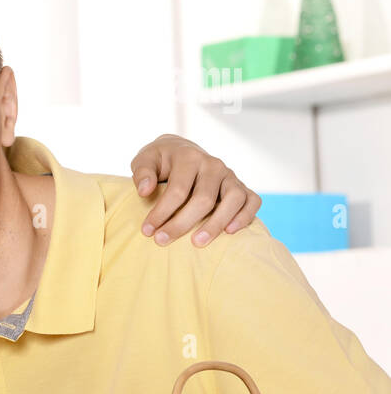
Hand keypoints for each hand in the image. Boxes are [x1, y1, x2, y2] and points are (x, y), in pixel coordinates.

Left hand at [130, 134, 259, 246]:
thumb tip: (144, 191)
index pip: (177, 190)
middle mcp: (213, 165)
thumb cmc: (160, 161)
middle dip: (182, 223)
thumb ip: (142, 172)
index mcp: (189, 158)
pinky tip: (230, 232)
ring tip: (197, 243)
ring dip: (216, 224)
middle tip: (162, 241)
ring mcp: (230, 175)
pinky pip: (252, 201)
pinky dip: (245, 216)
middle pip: (204, 199)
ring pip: (233, 200)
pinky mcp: (241, 186)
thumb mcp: (145, 160)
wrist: (181, 150)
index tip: (147, 230)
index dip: (162, 212)